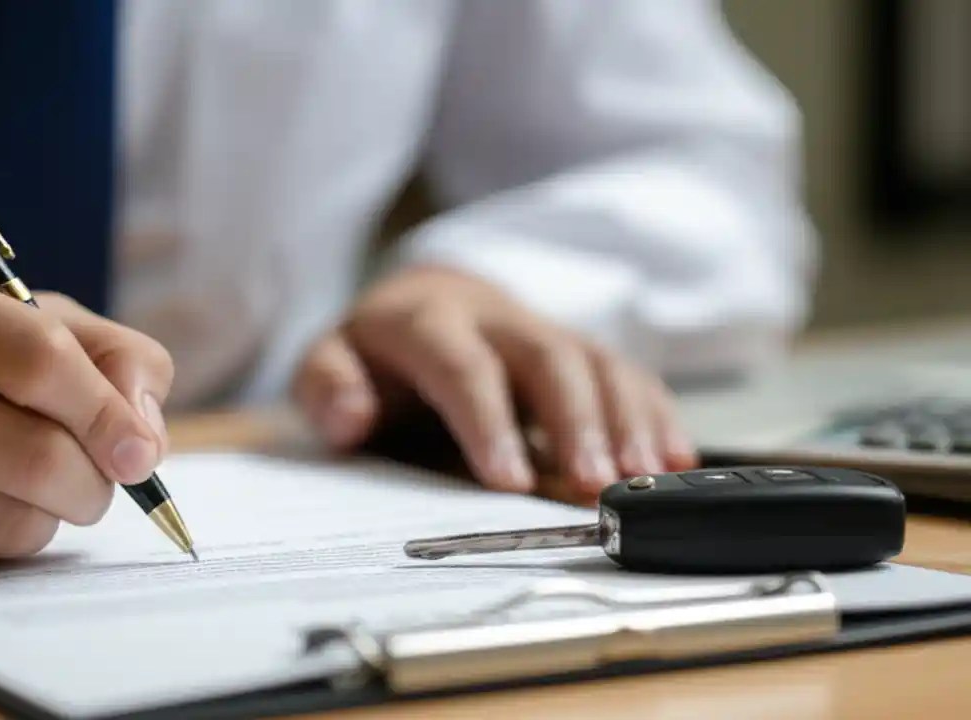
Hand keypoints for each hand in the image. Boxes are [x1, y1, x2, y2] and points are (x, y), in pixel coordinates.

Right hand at [0, 269, 172, 566]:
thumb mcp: (29, 325)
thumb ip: (115, 359)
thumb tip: (145, 441)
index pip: (41, 361)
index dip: (108, 414)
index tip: (140, 452)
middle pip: (35, 457)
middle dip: (93, 483)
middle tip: (96, 481)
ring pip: (11, 522)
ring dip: (51, 517)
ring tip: (31, 487)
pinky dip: (0, 541)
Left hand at [293, 266, 696, 503]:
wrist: (424, 303)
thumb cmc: (377, 353)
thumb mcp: (327, 363)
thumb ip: (328, 388)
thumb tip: (350, 419)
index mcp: (427, 320)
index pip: (462, 365)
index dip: (488, 420)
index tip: (509, 482)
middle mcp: (496, 318)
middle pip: (547, 356)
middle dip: (576, 420)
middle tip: (593, 486)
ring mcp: (546, 330)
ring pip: (597, 361)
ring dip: (626, 421)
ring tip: (641, 480)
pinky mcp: (581, 351)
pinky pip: (627, 373)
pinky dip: (655, 414)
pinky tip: (674, 458)